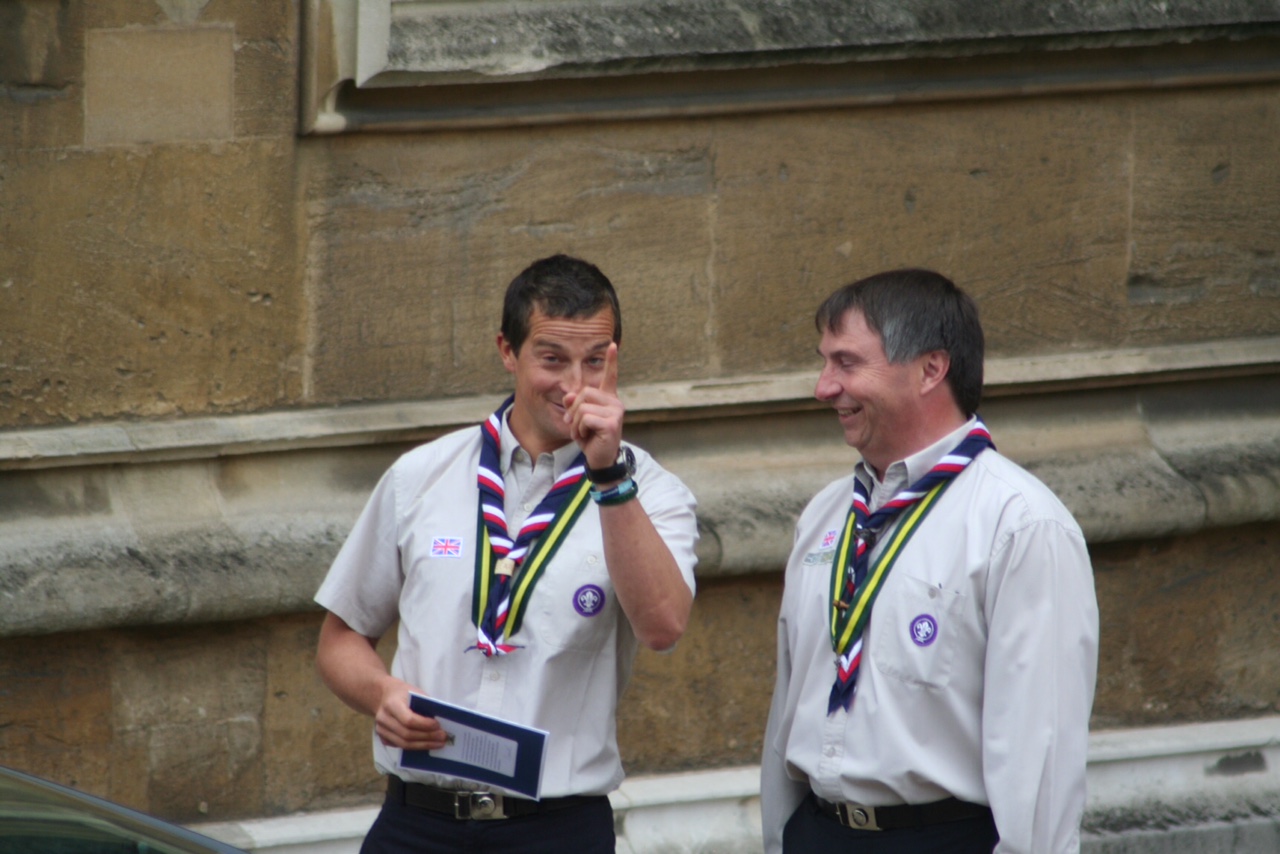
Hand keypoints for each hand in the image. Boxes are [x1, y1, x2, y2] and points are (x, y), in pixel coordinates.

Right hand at [373, 677, 448, 750]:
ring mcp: (381, 730)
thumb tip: (440, 723)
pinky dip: (415, 747)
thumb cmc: (403, 693)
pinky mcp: (382, 737)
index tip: (438, 725)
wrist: (384, 695)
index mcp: (392, 704)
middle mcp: (383, 718)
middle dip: (427, 737)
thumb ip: (425, 706)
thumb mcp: (415, 693)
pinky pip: (400, 746)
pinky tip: (427, 744)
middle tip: (442, 737)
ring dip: (423, 745)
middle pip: (406, 734)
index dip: (424, 725)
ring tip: (438, 744)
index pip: (408, 720)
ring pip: (403, 744)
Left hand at [563, 343, 624, 469]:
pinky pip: (585, 418)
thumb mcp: (578, 419)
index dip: (611, 360)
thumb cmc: (590, 438)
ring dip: (575, 423)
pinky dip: (579, 430)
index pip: (610, 376)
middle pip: (584, 393)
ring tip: (583, 433)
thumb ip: (573, 404)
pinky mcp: (611, 423)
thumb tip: (569, 395)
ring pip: (582, 407)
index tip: (612, 344)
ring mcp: (615, 412)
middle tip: (577, 426)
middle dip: (573, 411)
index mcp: (608, 399)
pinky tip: (587, 437)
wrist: (599, 459)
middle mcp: (615, 403)